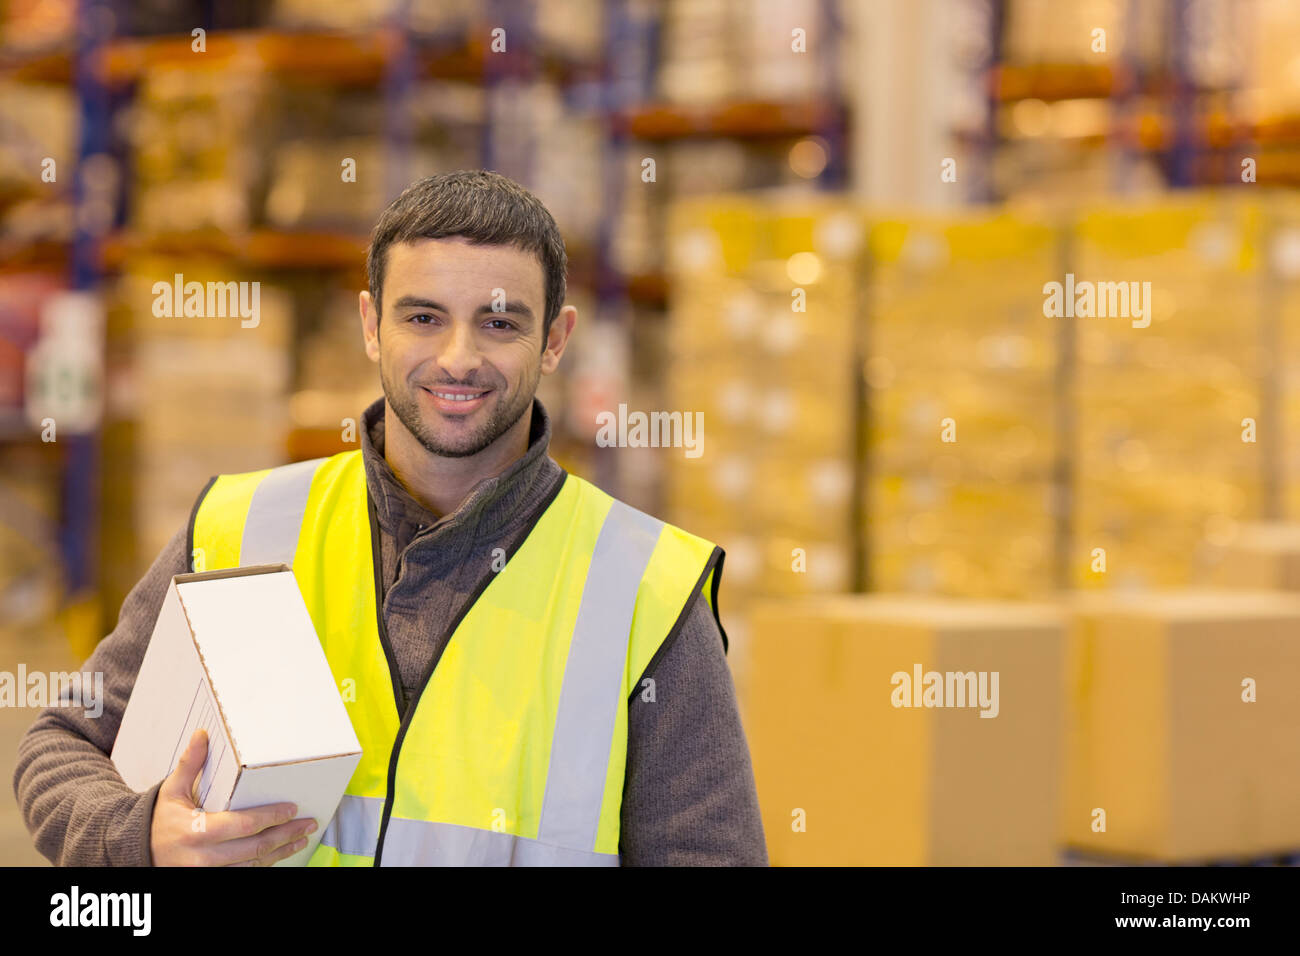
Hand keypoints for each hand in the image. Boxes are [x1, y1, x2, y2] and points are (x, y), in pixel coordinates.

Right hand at [149, 728, 317, 865]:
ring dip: (279, 852)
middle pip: (254, 848)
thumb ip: (190, 764)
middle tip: (307, 824)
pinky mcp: (209, 881)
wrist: (136, 852)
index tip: (291, 809)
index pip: (243, 825)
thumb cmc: (159, 820)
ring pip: (252, 865)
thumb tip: (202, 735)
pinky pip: (242, 875)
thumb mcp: (171, 790)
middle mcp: (202, 858)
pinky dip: (263, 865)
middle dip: (284, 835)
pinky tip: (277, 854)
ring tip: (300, 839)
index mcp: (196, 831)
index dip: (271, 818)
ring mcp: (206, 873)